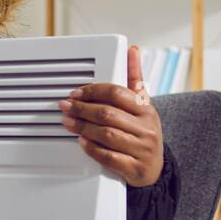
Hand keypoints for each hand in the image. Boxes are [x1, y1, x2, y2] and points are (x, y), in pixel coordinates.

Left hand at [57, 45, 163, 186]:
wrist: (155, 168)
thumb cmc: (143, 132)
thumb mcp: (143, 104)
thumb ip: (134, 78)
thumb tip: (132, 50)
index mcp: (146, 109)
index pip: (117, 93)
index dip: (93, 91)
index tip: (75, 92)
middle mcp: (145, 128)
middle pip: (108, 114)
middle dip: (82, 109)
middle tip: (65, 106)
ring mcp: (141, 149)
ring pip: (107, 135)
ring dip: (83, 128)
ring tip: (68, 123)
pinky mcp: (133, 168)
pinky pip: (109, 157)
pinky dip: (92, 149)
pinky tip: (82, 142)